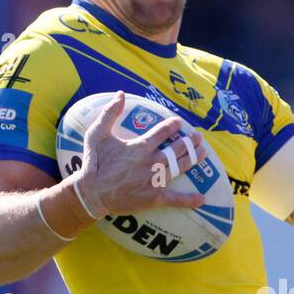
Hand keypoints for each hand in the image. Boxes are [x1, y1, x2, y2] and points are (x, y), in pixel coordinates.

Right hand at [71, 92, 207, 218]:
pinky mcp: (154, 198)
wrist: (91, 193)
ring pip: (180, 168)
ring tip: (203, 153)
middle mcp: (152, 162)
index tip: (179, 122)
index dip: (173, 125)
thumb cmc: (93, 163)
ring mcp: (155, 180)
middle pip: (177, 149)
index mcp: (141, 146)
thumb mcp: (97, 134)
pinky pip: (175, 199)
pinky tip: (202, 199)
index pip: (163, 132)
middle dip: (190, 142)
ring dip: (194, 159)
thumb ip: (109, 113)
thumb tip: (120, 94)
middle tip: (198, 137)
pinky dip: (189, 200)